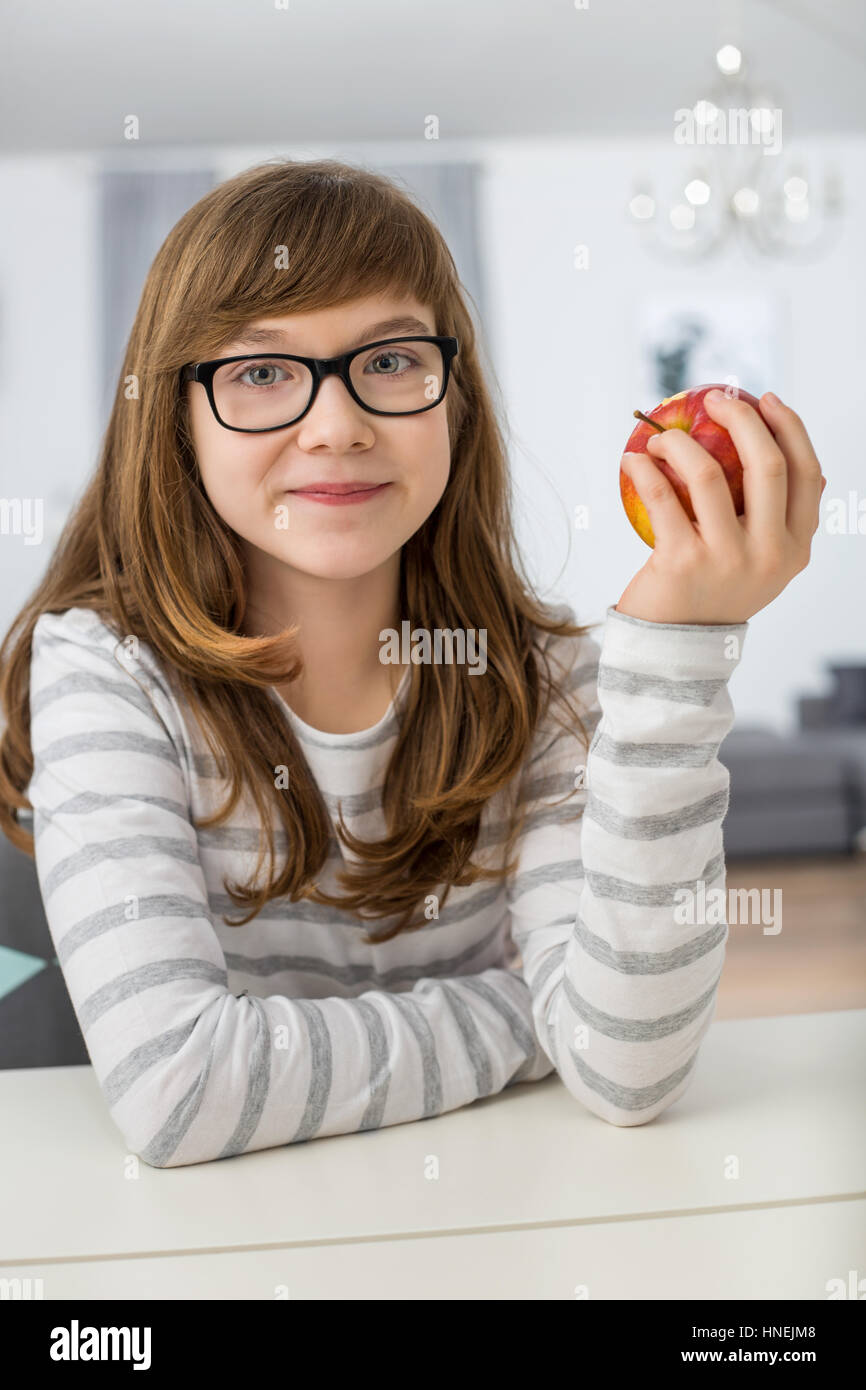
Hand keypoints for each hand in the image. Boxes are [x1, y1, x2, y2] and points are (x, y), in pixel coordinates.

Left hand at [615, 389, 826, 624]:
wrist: (674, 646)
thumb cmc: (714, 593)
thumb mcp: (762, 565)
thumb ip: (780, 522)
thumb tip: (794, 458)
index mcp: (795, 549)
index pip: (807, 474)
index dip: (790, 428)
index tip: (765, 399)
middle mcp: (769, 553)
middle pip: (767, 464)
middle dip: (742, 418)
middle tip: (714, 400)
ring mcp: (727, 558)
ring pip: (708, 474)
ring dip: (680, 443)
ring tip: (661, 438)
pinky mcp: (682, 561)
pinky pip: (662, 497)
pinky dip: (645, 469)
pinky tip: (633, 460)